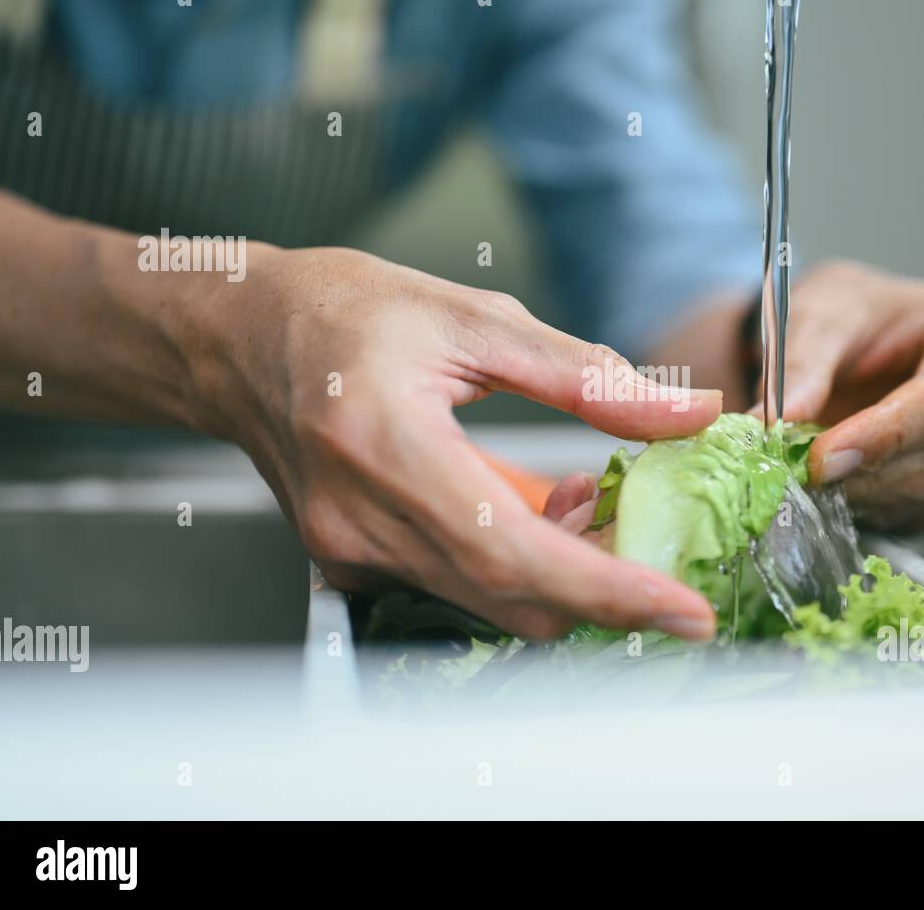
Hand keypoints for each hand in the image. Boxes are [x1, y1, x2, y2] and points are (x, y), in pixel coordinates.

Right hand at [193, 245, 721, 639]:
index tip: (684, 611)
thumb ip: (586, 376)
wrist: (239, 336)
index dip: (608, 593)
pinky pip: (460, 588)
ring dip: (563, 570)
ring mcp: (354, 553)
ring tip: (585, 493)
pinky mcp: (356, 563)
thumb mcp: (474, 318)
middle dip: (604, 583)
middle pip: (514, 601)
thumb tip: (683, 412)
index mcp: (390, 449)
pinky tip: (534, 504)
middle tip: (650, 526)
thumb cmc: (342, 312)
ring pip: (493, 604)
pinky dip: (518, 563)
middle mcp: (364, 524)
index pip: (515, 555)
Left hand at [752, 260, 923, 528]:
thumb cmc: (854, 314)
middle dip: (858, 471)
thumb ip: (801, 366)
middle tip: (790, 468)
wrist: (856, 336)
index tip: (820, 458)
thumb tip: (777, 422)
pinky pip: (913, 515)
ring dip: (855, 492)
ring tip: (805, 467)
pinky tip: (834, 479)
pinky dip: (864, 506)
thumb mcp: (822, 315)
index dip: (882, 436)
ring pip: (922, 494)